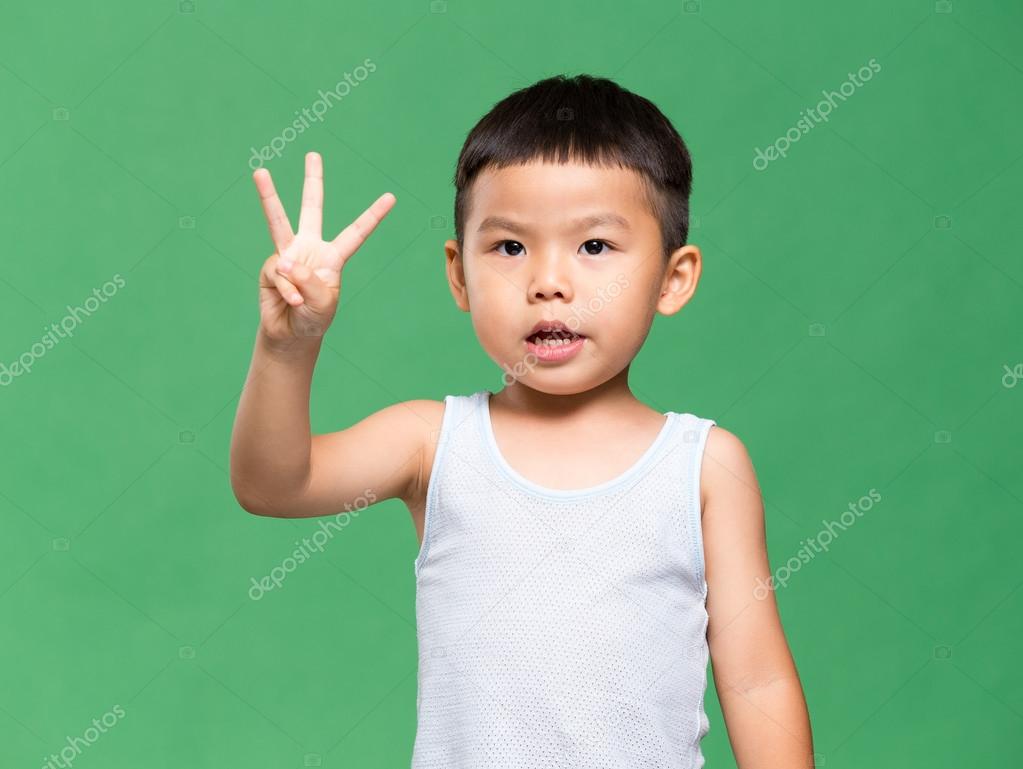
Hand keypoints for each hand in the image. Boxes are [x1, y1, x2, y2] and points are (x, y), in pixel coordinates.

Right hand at [253, 151, 395, 343]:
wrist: (290, 334)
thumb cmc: (313, 319)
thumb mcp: (322, 304)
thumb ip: (308, 282)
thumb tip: (284, 261)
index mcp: (333, 257)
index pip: (356, 233)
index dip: (372, 216)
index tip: (391, 197)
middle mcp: (309, 249)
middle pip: (311, 209)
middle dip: (313, 182)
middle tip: (314, 154)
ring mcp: (287, 255)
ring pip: (278, 220)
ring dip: (268, 196)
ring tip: (260, 171)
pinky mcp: (270, 267)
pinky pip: (279, 273)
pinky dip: (288, 290)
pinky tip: (292, 301)